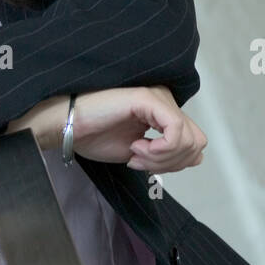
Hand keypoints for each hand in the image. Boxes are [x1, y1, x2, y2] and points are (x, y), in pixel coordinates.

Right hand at [70, 85, 206, 170]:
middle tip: (138, 162)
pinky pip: (175, 130)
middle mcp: (166, 103)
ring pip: (188, 139)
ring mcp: (159, 98)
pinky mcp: (150, 99)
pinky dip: (160, 148)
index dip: (173, 164)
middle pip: (196, 143)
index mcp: (165, 114)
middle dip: (169, 163)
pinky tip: (136, 147)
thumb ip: (167, 155)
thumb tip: (194, 158)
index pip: (193, 144)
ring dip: (161, 157)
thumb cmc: (95, 137)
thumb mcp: (141, 154)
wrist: (68, 128)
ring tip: (135, 154)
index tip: (142, 165)